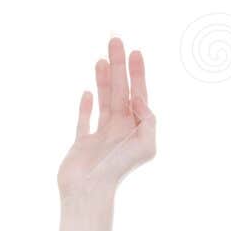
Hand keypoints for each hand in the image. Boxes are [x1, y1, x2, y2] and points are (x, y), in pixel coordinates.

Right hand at [58, 36, 155, 199]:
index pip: (138, 95)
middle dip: (119, 65)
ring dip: (104, 79)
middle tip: (115, 40)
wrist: (89, 191)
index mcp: (135, 130)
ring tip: (101, 58)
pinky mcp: (83, 144)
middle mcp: (120, 131)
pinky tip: (87, 92)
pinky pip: (85, 120)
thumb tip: (138, 98)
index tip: (135, 52)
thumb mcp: (145, 144)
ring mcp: (101, 137)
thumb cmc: (117, 171)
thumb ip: (147, 119)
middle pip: (121, 91)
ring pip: (104, 101)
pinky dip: (86, 106)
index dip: (138, 73)